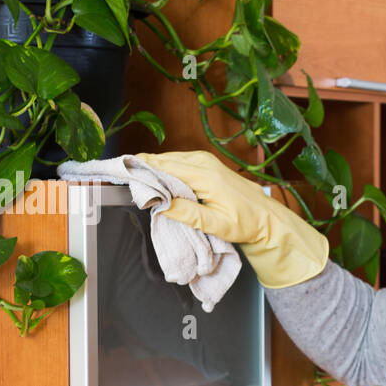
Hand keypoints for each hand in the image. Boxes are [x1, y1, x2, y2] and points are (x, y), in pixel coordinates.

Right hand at [134, 150, 328, 287]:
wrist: (266, 218)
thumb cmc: (245, 223)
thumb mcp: (217, 225)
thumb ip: (188, 214)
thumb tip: (160, 204)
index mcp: (205, 175)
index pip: (163, 167)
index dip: (139, 170)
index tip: (118, 174)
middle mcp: (202, 162)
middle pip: (161, 160)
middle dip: (140, 169)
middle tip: (119, 180)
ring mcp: (203, 161)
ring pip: (167, 160)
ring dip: (150, 170)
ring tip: (131, 182)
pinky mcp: (204, 164)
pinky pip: (176, 163)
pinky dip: (162, 170)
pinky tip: (153, 182)